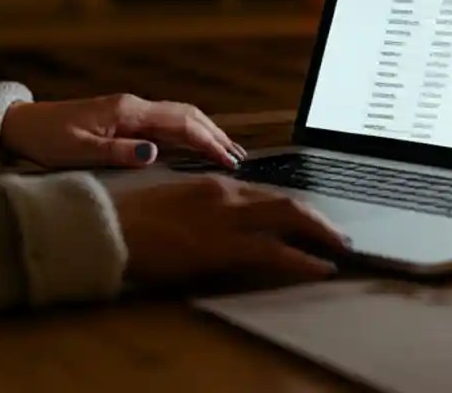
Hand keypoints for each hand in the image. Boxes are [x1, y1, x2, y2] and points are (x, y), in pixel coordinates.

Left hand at [0, 94, 246, 170]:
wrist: (21, 126)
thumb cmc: (46, 139)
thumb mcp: (78, 151)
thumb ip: (117, 152)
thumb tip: (154, 152)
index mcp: (127, 112)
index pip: (180, 123)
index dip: (208, 141)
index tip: (229, 159)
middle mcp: (133, 107)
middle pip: (187, 115)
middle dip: (216, 135)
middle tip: (239, 158)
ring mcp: (130, 112)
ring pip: (179, 117)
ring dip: (206, 132)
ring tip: (227, 152)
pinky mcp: (124, 120)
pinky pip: (166, 123)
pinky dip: (188, 133)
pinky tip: (196, 146)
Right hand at [113, 176, 350, 285]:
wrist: (111, 228)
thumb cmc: (133, 221)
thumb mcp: (175, 205)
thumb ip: (204, 211)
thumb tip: (223, 227)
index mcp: (213, 183)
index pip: (265, 193)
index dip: (290, 207)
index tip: (307, 219)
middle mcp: (227, 193)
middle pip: (286, 200)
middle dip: (317, 218)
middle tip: (338, 235)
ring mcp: (228, 217)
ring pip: (290, 218)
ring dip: (321, 233)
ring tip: (340, 248)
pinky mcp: (225, 244)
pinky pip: (277, 251)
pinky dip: (304, 259)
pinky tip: (320, 267)